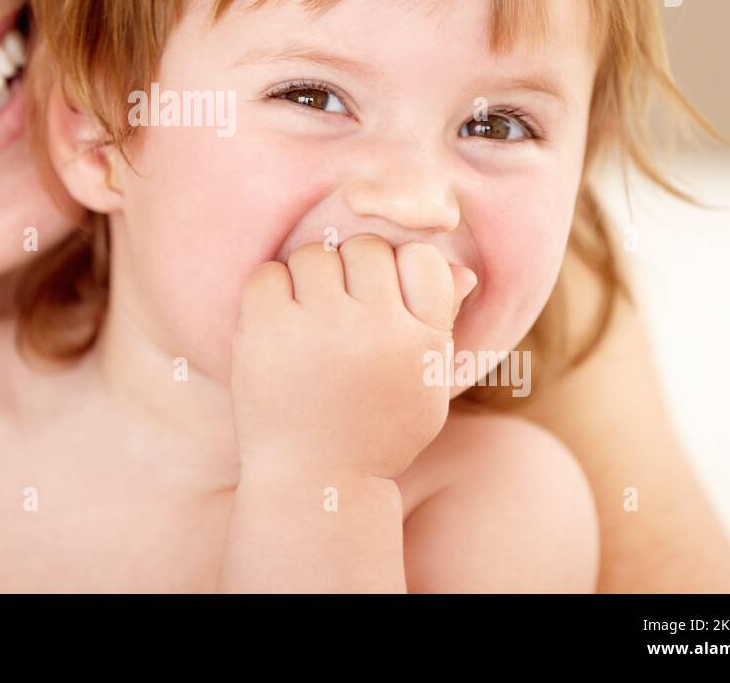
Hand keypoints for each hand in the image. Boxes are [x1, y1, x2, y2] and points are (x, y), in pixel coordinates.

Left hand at [231, 235, 476, 480]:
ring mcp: (318, 327)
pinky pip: (268, 274)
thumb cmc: (377, 430)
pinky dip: (271, 290)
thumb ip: (441, 325)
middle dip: (354, 269)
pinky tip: (279, 323)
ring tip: (309, 317)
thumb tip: (462, 268)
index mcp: (420, 340)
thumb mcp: (425, 386)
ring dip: (311, 278)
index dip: (402, 269)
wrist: (317, 479)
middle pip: (366, 248)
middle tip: (342, 308)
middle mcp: (374, 328)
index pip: (422, 258)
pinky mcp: (267, 330)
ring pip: (316, 255)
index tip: (385, 298)